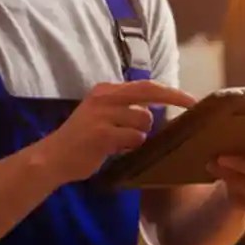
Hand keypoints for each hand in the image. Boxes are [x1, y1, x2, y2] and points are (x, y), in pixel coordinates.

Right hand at [40, 80, 196, 183]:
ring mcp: (103, 114)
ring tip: (119, 144)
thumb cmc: (81, 140)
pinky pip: (134, 139)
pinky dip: (129, 147)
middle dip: (174, 98)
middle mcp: (105, 97)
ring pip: (144, 121)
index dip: (170, 91)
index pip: (145, 85)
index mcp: (106, 91)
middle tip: (192, 106)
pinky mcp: (103, 133)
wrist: (53, 158)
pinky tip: (113, 150)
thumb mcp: (102, 116)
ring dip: (139, 136)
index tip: (191, 99)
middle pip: (149, 92)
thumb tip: (154, 112)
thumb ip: (125, 110)